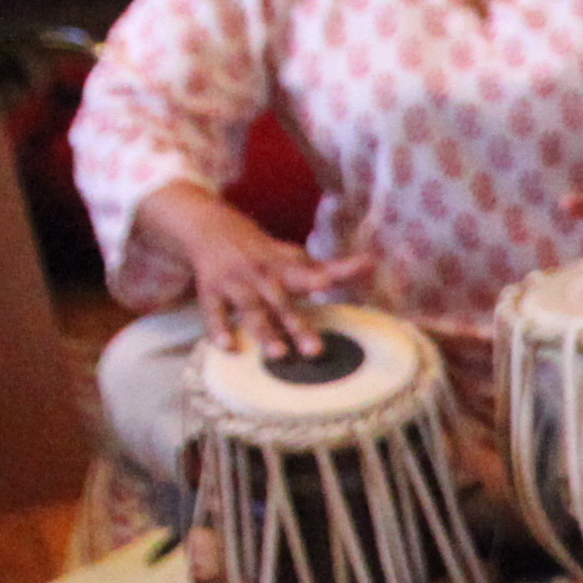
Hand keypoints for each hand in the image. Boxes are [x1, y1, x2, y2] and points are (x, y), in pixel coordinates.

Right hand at [181, 211, 373, 363]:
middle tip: (316, 351)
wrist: (210, 228)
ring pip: (251, 310)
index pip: (307, 274)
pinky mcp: (211, 292)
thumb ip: (331, 267)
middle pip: (282, 302)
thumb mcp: (294, 257)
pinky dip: (219, 329)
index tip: (332, 282)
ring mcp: (235, 284)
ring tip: (279, 355)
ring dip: (265, 332)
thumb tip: (372, 264)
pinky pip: (214, 313)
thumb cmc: (264, 253)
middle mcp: (261, 276)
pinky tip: (228, 347)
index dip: (323, 277)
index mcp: (284, 268)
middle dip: (298, 325)